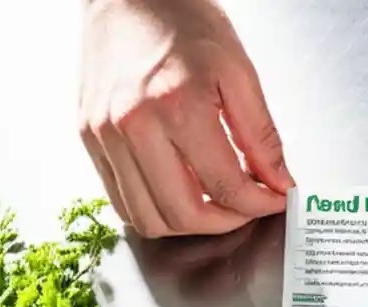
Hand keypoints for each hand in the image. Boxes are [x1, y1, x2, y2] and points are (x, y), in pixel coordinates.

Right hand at [79, 0, 293, 237]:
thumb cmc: (183, 21)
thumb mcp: (238, 71)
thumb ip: (261, 135)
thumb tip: (279, 183)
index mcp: (177, 105)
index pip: (226, 186)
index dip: (259, 203)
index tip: (274, 199)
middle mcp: (133, 125)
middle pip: (184, 214)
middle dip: (226, 222)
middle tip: (247, 207)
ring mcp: (104, 135)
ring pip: (147, 219)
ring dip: (189, 225)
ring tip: (215, 204)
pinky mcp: (88, 138)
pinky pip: (120, 201)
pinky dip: (154, 210)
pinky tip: (180, 192)